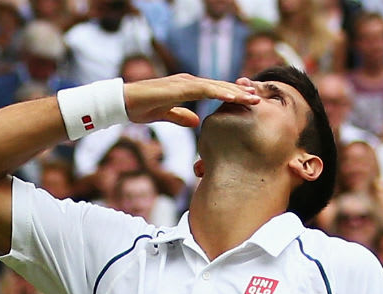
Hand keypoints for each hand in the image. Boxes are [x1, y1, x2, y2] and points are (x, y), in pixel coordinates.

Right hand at [122, 74, 262, 128]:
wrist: (122, 102)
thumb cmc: (140, 107)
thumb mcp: (164, 114)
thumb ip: (180, 116)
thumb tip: (196, 121)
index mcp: (187, 88)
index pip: (215, 92)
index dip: (233, 97)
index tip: (249, 104)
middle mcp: (188, 82)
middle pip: (220, 87)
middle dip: (240, 94)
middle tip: (260, 100)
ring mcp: (184, 82)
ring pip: (216, 87)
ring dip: (236, 93)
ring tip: (253, 99)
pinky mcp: (178, 87)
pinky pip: (203, 90)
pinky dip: (219, 93)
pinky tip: (232, 97)